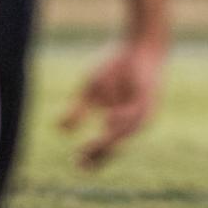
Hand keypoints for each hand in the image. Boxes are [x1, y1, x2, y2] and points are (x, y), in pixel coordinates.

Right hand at [59, 37, 167, 168]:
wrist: (138, 44)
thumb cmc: (115, 66)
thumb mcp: (91, 89)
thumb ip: (78, 109)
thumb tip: (60, 129)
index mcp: (118, 123)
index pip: (105, 149)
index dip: (91, 157)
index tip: (75, 162)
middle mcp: (131, 123)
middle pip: (114, 146)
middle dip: (97, 153)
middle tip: (79, 160)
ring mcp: (141, 113)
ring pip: (123, 132)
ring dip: (106, 140)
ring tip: (89, 148)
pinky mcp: (148, 99)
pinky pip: (133, 113)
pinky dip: (119, 118)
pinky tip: (106, 120)